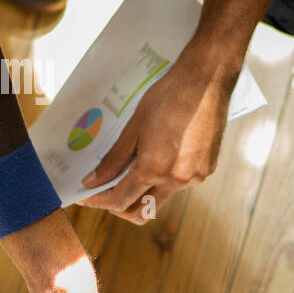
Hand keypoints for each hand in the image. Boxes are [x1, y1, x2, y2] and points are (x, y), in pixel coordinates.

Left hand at [78, 48, 235, 223]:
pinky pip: (179, 184)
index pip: (120, 200)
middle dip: (120, 208)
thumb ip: (113, 159)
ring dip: (143, 192)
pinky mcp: (207, 169)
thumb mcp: (134, 127)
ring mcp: (195, 177)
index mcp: (155, 169)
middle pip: (142, 211)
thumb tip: (93, 180)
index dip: (99, 201)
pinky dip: (164, 179)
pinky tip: (157, 158)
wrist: (206, 81)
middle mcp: (177, 180)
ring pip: (162, 197)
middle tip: (105, 193)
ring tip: (129, 172)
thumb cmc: (168, 97)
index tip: (86, 196)